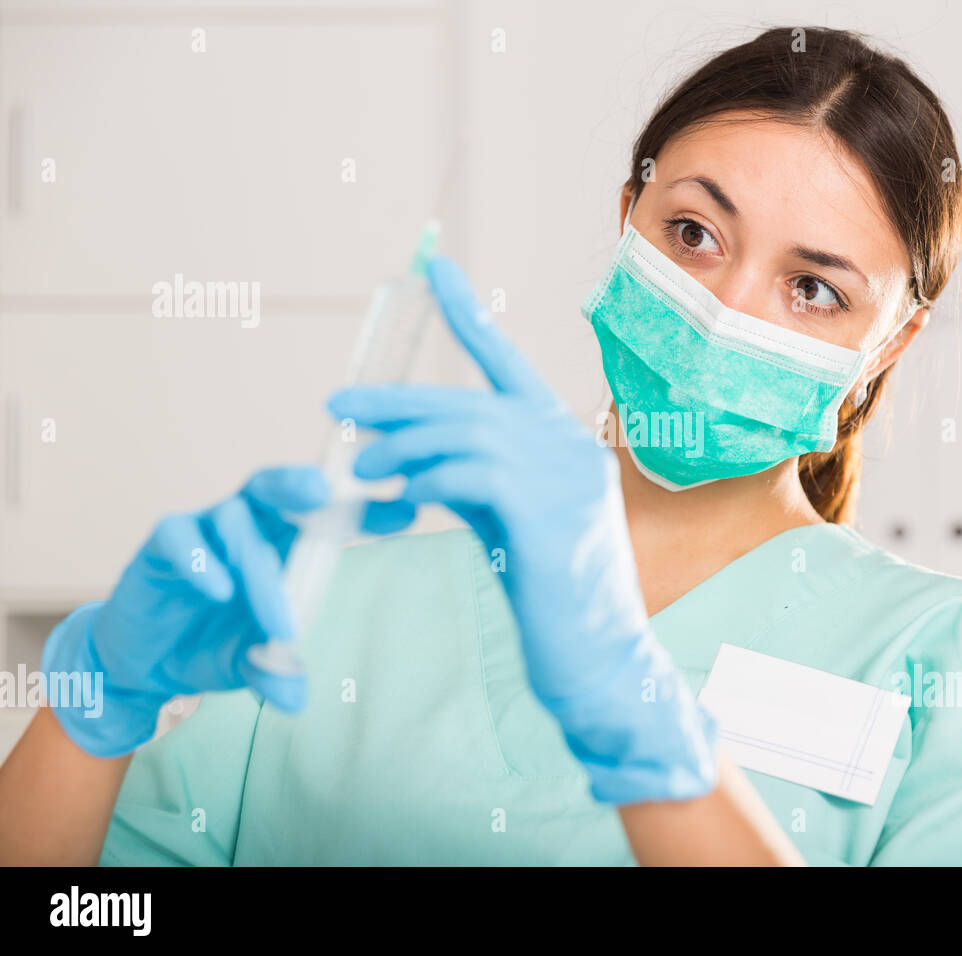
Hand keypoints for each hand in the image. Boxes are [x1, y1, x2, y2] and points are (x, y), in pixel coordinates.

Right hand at [39, 466, 409, 757]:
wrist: (143, 660)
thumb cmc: (211, 644)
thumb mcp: (250, 662)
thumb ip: (274, 671)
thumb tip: (296, 699)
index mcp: (282, 540)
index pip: (329, 516)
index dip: (366, 511)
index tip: (408, 514)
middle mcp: (247, 523)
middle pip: (277, 486)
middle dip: (304, 485)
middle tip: (329, 493)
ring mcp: (204, 528)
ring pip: (235, 523)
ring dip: (260, 571)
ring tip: (280, 621)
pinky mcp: (163, 543)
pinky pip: (182, 539)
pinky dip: (202, 561)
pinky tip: (220, 590)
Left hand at [326, 255, 717, 803]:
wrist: (600, 663)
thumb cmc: (553, 598)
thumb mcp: (510, 524)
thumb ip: (476, 480)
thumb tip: (415, 458)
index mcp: (566, 443)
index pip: (510, 365)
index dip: (469, 316)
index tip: (433, 271)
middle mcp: (572, 448)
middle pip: (471, 399)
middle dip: (398, 400)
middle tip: (339, 406)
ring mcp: (567, 479)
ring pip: (466, 433)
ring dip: (402, 447)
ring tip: (362, 467)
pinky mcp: (549, 516)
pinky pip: (471, 475)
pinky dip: (425, 479)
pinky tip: (399, 497)